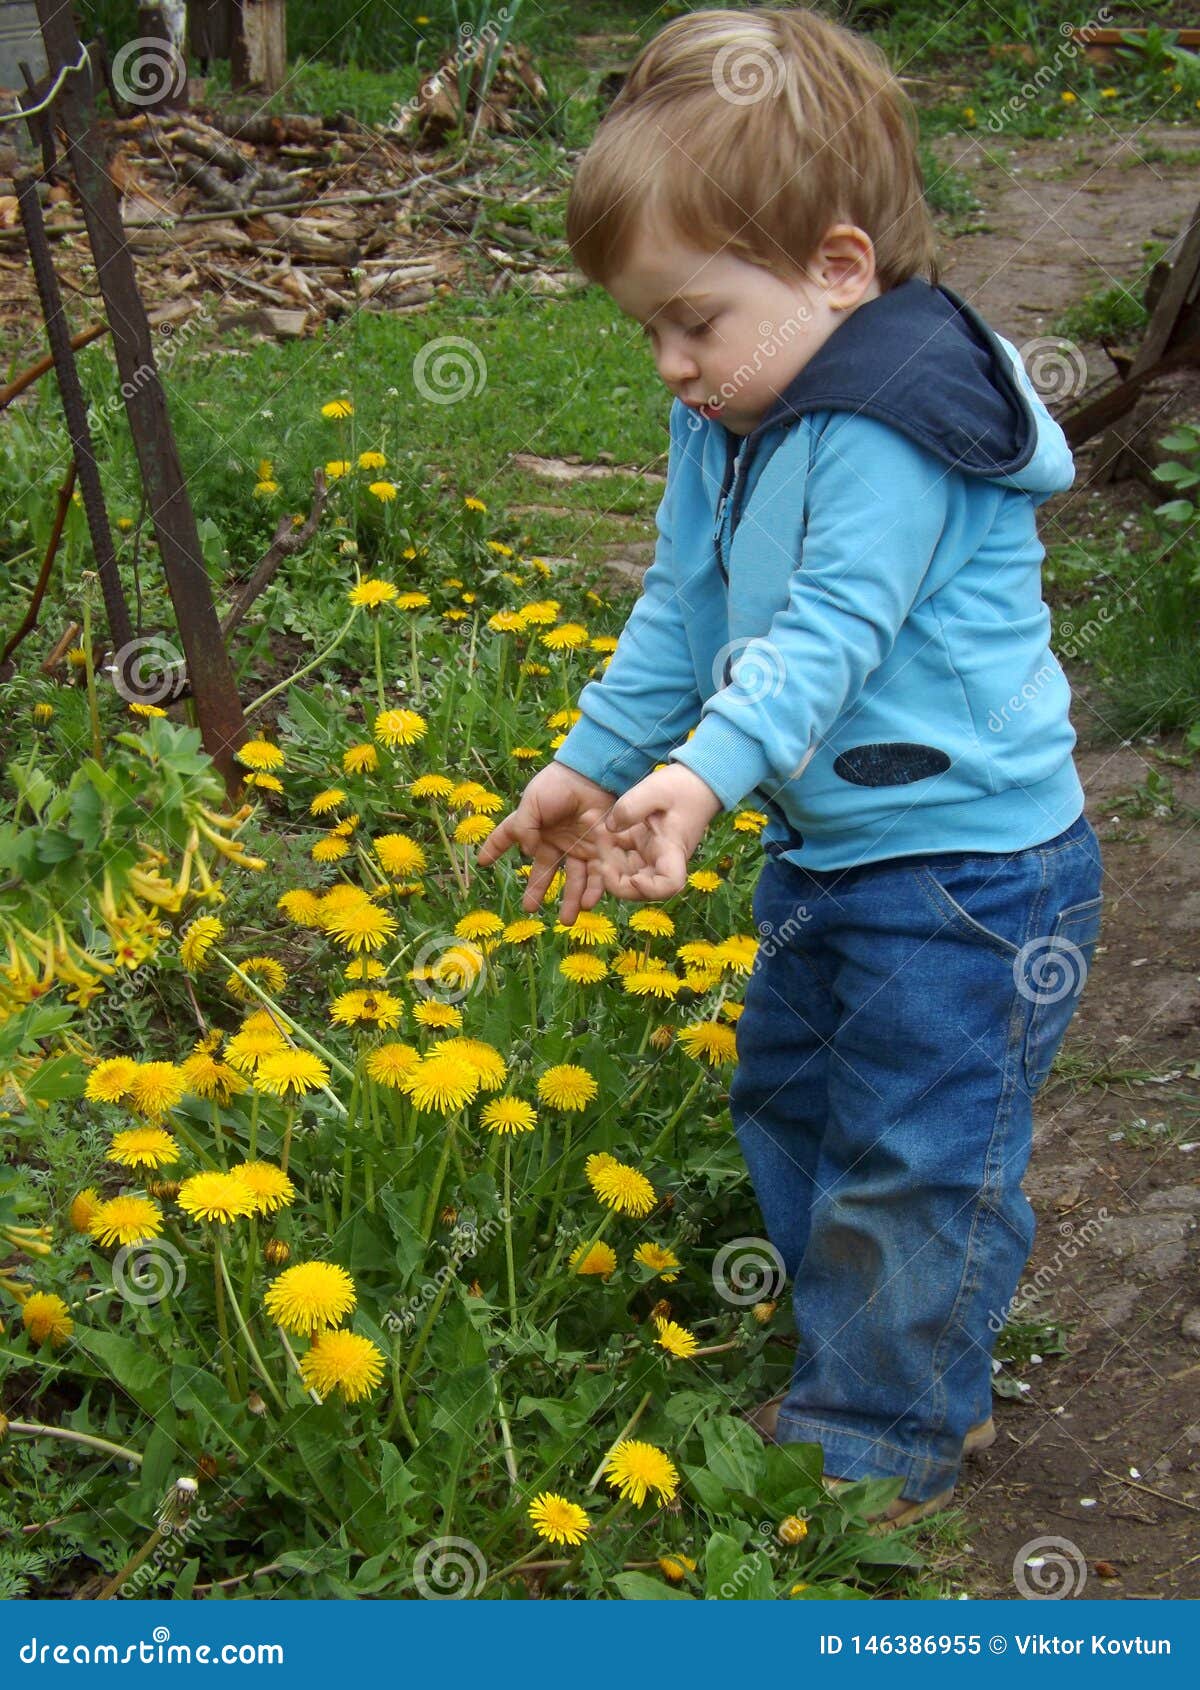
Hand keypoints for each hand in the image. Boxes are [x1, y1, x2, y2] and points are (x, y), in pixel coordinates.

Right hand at [477, 761, 622, 922]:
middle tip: (529, 910)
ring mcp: (579, 847)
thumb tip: (527, 853)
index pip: (508, 838)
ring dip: (571, 901)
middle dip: (537, 891)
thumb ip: (523, 828)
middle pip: (544, 871)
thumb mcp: (532, 803)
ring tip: (566, 920)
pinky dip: (594, 890)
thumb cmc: (558, 785)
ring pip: (574, 880)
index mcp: (534, 828)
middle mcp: (555, 841)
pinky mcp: (601, 849)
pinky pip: (597, 875)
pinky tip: (589, 904)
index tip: (482, 862)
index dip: (493, 848)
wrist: (592, 776)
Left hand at [601, 763, 722, 900]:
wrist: (696, 782)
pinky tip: (599, 830)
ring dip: (608, 861)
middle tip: (599, 859)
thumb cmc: (682, 786)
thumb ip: (631, 807)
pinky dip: (609, 849)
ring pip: (626, 875)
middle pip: (640, 889)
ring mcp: (651, 855)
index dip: (649, 890)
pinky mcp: (642, 846)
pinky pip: (622, 858)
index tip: (633, 879)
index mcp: (672, 850)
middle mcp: (662, 860)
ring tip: (596, 833)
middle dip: (615, 880)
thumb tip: (609, 828)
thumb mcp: (656, 789)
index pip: (669, 885)